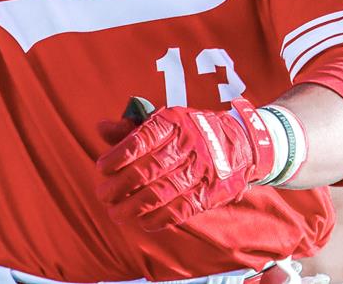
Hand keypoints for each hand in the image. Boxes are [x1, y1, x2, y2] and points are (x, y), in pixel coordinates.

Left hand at [96, 99, 276, 230]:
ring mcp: (201, 170)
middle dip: (120, 185)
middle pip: (148, 169)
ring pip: (162, 193)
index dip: (118, 156)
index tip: (101, 167)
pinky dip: (159, 218)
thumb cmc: (192, 130)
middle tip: (102, 194)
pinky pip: (181, 209)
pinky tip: (142, 221)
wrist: (241, 142)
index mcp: (174, 122)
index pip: (140, 140)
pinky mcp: (210, 193)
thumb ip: (132, 128)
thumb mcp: (166, 120)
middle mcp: (188, 145)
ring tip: (115, 213)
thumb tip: (101, 129)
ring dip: (134, 206)